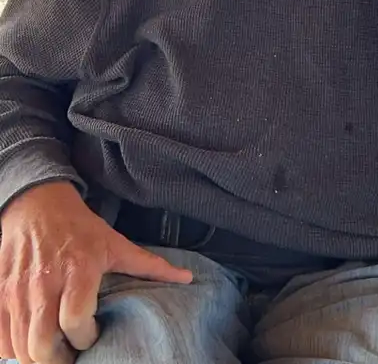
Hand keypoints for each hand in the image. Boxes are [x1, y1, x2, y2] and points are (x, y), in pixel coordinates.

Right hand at [0, 182, 191, 363]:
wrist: (36, 204)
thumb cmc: (79, 227)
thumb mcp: (116, 243)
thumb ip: (149, 265)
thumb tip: (186, 278)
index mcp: (77, 270)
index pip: (75, 322)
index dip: (86, 338)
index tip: (93, 334)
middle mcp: (44, 283)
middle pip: (42, 346)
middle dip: (59, 361)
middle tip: (72, 356)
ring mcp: (16, 291)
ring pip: (19, 348)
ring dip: (37, 358)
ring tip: (54, 351)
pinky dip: (12, 350)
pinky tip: (30, 343)